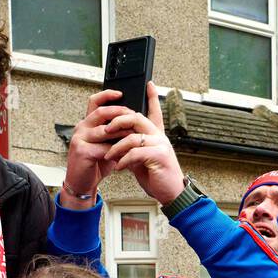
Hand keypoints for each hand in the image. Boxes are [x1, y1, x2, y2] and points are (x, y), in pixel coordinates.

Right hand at [60, 89, 125, 208]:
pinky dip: (115, 151)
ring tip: (135, 136)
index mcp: (88, 123)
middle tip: (134, 116)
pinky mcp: (81, 151)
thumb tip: (135, 122)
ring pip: (104, 130)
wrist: (82, 183)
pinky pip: (102, 148)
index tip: (121, 92)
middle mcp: (82, 127)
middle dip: (120, 113)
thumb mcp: (107, 144)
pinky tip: (124, 154)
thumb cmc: (96, 163)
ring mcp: (80, 138)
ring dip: (121, 133)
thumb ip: (116, 133)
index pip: (95, 102)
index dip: (107, 94)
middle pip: (101, 112)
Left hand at [102, 81, 185, 204]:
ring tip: (109, 155)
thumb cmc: (157, 178)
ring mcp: (161, 145)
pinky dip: (124, 160)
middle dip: (117, 122)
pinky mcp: (159, 156)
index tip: (149, 84)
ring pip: (132, 136)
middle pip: (136, 118)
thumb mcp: (142, 160)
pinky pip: (135, 152)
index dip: (153, 97)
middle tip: (105, 130)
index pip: (155, 112)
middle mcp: (160, 137)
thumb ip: (132, 148)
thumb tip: (118, 142)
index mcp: (156, 135)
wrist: (171, 194)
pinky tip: (119, 167)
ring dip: (116, 147)